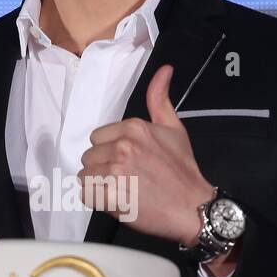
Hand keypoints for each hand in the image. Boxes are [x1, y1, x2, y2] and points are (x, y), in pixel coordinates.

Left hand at [77, 64, 214, 244]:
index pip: (98, 138)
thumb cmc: (183, 171)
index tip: (128, 162)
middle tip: (127, 179)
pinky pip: (86, 194)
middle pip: (89, 156)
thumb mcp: (174, 129)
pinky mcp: (112, 195)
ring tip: (123, 190)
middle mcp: (123, 146)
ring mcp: (116, 171)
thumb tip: (164, 69)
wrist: (192, 207)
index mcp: (134, 128)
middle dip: (103, 169)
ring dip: (99, 185)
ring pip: (85, 175)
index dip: (110, 152)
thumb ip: (160, 100)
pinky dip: (98, 200)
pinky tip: (118, 201)